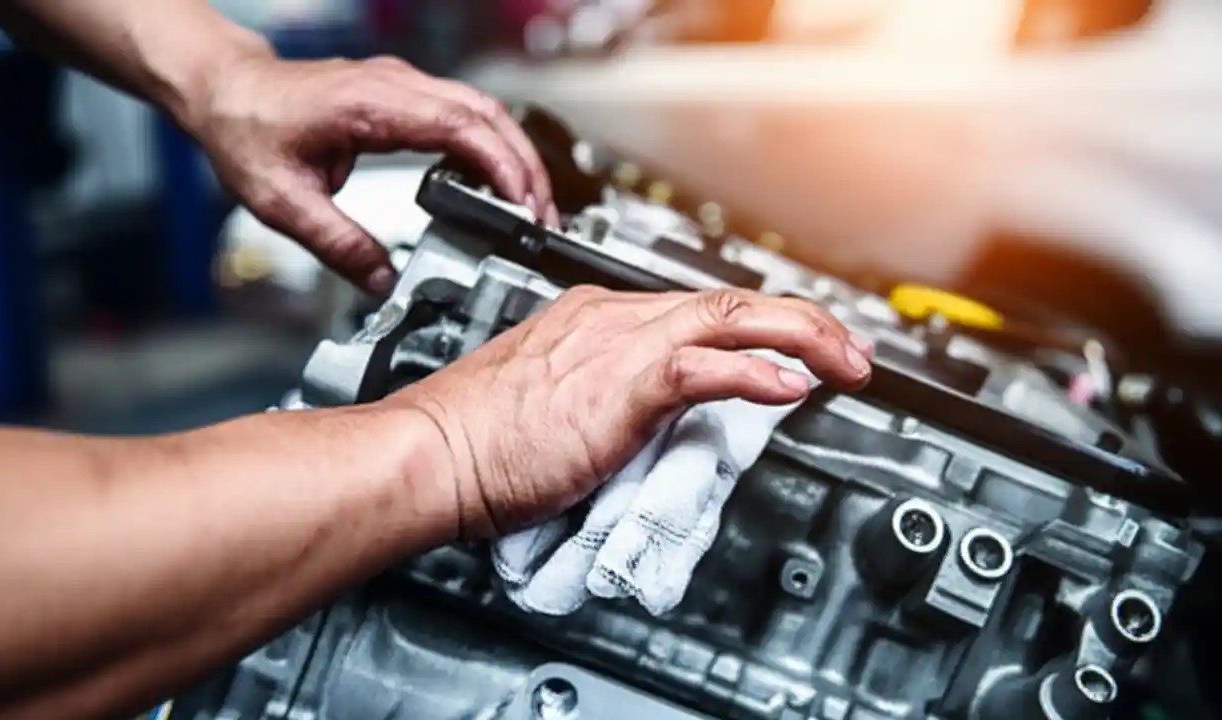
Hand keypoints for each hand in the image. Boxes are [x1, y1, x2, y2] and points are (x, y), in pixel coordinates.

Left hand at [186, 54, 556, 292]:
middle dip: (525, 167)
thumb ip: (338, 245)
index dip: (502, 165)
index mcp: (370, 105)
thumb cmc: (247, 130)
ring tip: (531, 205)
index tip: (524, 204)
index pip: (460, 126)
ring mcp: (402, 84)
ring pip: (482, 109)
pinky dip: (492, 145)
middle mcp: (394, 85)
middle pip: (488, 115)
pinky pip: (463, 112)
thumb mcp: (283, 202)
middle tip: (543, 218)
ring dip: (514, 155)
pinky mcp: (402, 94)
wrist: (225, 91)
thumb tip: (383, 282)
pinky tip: (497, 180)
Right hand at [393, 286, 873, 537]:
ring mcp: (614, 346)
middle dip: (800, 321)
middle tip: (846, 352)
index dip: (757, 327)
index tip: (792, 349)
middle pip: (726, 300)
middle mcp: (610, 318)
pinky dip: (754, 374)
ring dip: (801, 337)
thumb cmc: (476, 439)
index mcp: (594, 318)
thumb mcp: (553, 404)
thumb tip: (658, 419)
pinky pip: (703, 368)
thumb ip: (610, 398)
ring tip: (845, 364)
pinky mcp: (617, 386)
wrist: (429, 453)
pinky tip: (790, 387)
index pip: (696, 308)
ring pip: (729, 319)